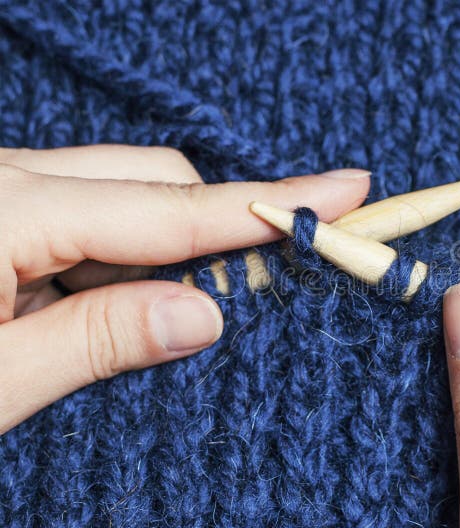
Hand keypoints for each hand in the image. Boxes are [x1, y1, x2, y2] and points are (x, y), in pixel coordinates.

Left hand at [0, 144, 369, 433]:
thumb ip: (100, 338)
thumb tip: (205, 315)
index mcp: (6, 209)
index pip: (169, 208)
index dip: (264, 205)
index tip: (346, 191)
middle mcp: (9, 178)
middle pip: (153, 182)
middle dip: (213, 233)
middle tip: (252, 296)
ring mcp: (5, 188)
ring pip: (122, 194)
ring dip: (161, 254)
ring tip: (158, 319)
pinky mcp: (2, 210)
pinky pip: (86, 214)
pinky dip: (120, 258)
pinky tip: (112, 307)